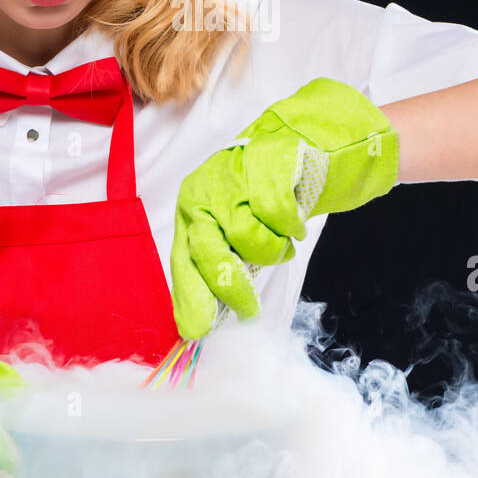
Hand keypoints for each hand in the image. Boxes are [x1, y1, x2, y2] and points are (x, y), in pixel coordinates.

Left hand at [169, 77, 397, 339]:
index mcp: (191, 213)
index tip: (196, 332)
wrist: (291, 145)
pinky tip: (295, 225)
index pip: (183, 262)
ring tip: (280, 240)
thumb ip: (220, 265)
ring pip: (248, 238)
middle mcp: (203, 195)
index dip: (190, 298)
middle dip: (230, 288)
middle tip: (248, 309)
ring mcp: (233, 180)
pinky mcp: (264, 167)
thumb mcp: (232, 229)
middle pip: (209, 252)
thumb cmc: (258, 197)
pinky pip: (278, 215)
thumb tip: (205, 322)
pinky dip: (291, 228)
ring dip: (272, 250)